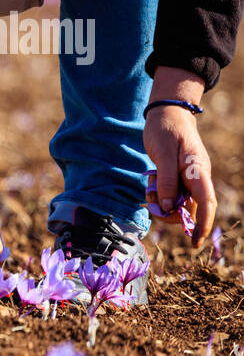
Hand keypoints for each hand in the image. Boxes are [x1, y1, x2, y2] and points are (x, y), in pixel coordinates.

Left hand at [144, 66, 214, 246]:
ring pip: (178, 203)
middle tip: (153, 202)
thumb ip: (167, 181)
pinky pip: (170, 194)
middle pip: (190, 208)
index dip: (201, 224)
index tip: (194, 241)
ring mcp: (188, 178)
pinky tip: (151, 182)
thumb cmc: (166, 131)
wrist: (166, 114)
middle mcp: (197, 178)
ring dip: (162, 202)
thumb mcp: (163, 155)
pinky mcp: (178, 177)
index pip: (205, 203)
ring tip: (150, 186)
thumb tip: (169, 206)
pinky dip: (159, 194)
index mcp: (199, 172)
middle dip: (172, 213)